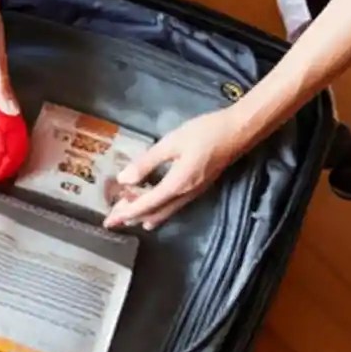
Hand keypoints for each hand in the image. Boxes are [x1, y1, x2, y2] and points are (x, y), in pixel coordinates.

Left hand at [103, 108, 250, 229]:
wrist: (241, 130)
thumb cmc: (206, 132)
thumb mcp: (171, 143)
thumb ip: (146, 162)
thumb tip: (123, 179)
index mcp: (176, 185)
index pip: (145, 205)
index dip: (126, 213)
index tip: (109, 221)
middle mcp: (185, 194)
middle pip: (154, 213)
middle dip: (132, 218)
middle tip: (113, 221)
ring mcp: (194, 193)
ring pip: (165, 212)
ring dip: (145, 215)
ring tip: (128, 216)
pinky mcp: (199, 187)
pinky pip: (174, 206)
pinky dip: (158, 209)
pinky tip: (153, 206)